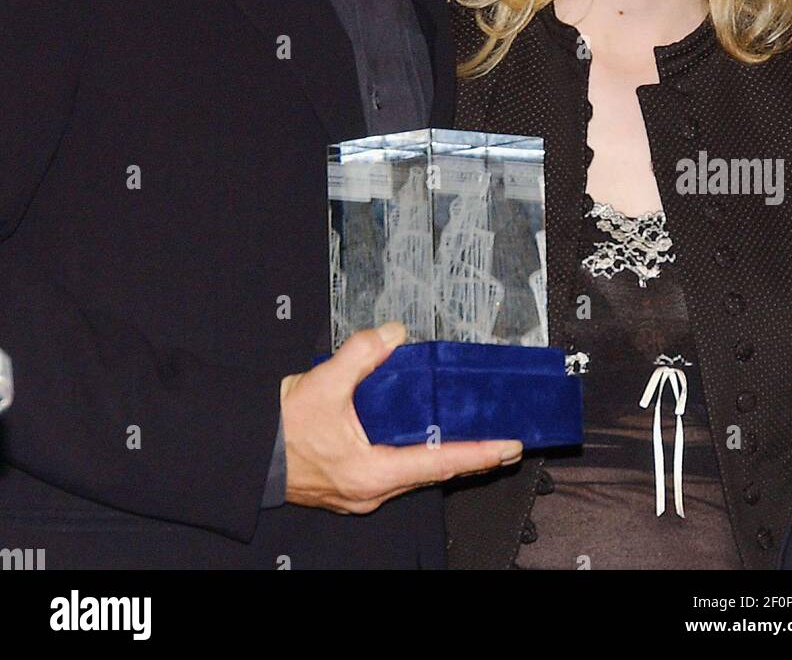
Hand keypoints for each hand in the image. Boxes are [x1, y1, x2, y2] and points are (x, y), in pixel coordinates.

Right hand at [280, 321, 523, 512]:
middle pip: (433, 473)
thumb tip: (393, 333)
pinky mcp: (352, 487)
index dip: (479, 454)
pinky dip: (418, 457)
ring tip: (475, 439)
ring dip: (444, 457)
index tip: (509, 446)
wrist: (247, 451)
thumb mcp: (324, 382)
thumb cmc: (281, 427)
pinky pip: (396, 472)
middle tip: (505, 443)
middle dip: (471, 457)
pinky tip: (427, 441)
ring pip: (415, 474)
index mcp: (372, 471)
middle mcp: (372, 490)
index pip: (439, 463)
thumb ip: (362, 353)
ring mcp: (362, 493)